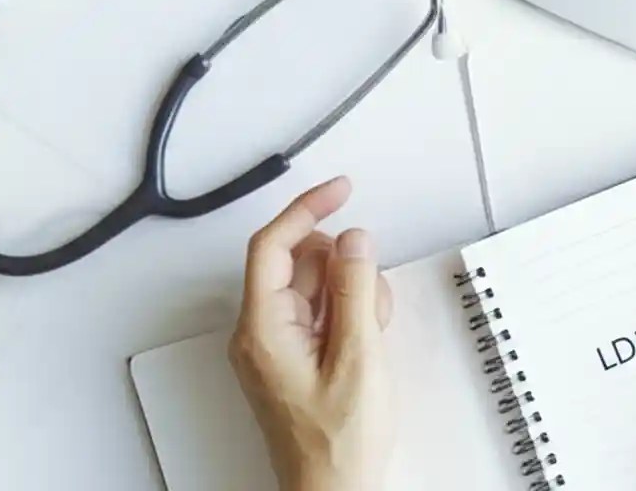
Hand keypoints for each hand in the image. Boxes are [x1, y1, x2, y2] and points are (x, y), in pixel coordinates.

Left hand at [229, 177, 396, 490]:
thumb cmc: (336, 444)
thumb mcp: (359, 358)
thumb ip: (356, 291)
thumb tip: (355, 241)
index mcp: (263, 329)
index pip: (273, 245)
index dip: (306, 209)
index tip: (339, 190)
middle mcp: (262, 333)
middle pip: (299, 263)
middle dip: (344, 267)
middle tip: (372, 295)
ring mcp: (279, 345)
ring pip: (316, 285)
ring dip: (353, 292)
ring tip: (373, 332)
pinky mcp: (297, 356)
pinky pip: (323, 311)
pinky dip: (351, 313)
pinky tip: (368, 341)